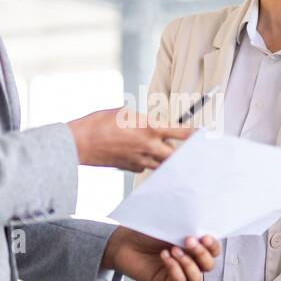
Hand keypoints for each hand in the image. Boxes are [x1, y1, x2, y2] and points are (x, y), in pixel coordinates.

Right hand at [67, 108, 192, 171]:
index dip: (194, 135)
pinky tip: (139, 155)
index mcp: (149, 128)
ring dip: (163, 158)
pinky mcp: (131, 168)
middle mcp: (148, 146)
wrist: (79, 143)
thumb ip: (140, 119)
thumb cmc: (98, 123)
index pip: (181, 133)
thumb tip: (147, 122)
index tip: (201, 134)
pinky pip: (145, 166)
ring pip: (161, 163)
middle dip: (179, 152)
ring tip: (160, 151)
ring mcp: (140, 160)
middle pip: (175, 154)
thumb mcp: (122, 112)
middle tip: (182, 149)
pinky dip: (146, 162)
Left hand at [102, 228, 218, 280]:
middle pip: (209, 265)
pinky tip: (164, 255)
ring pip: (197, 277)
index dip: (213, 246)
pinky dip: (174, 268)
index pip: (213, 251)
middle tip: (188, 240)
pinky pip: (179, 280)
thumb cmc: (146, 230)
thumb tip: (201, 223)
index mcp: (193, 247)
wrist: (123, 241)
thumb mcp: (169, 224)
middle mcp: (189, 261)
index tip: (205, 236)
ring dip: (189, 263)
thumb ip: (186, 225)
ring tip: (173, 249)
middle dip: (201, 253)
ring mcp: (178, 273)